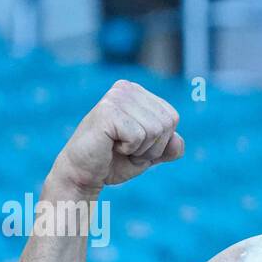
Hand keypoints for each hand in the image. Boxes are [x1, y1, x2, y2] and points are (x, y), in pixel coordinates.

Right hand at [52, 80, 183, 193]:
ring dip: (140, 149)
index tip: (136, 144)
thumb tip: (177, 140)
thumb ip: (171, 147)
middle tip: (127, 148)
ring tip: (118, 147)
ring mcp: (116, 97)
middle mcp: (126, 88)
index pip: (172, 117)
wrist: (84, 173)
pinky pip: (139, 136)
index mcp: (137, 92)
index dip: (160, 141)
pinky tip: (111, 146)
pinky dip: (129, 149)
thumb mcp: (151, 154)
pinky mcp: (107, 111)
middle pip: (167, 123)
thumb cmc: (116, 161)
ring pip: (155, 130)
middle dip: (152, 146)